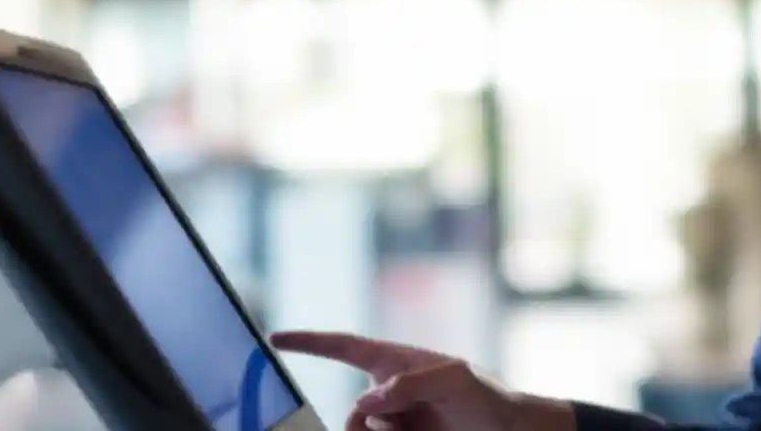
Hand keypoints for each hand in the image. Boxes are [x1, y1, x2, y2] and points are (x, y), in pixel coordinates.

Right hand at [271, 331, 575, 430]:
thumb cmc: (486, 397)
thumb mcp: (454, 380)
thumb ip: (410, 383)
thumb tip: (368, 399)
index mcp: (395, 363)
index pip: (343, 347)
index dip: (308, 342)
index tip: (274, 338)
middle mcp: (388, 392)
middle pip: (352, 414)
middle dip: (366, 426)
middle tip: (402, 426)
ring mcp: (395, 421)